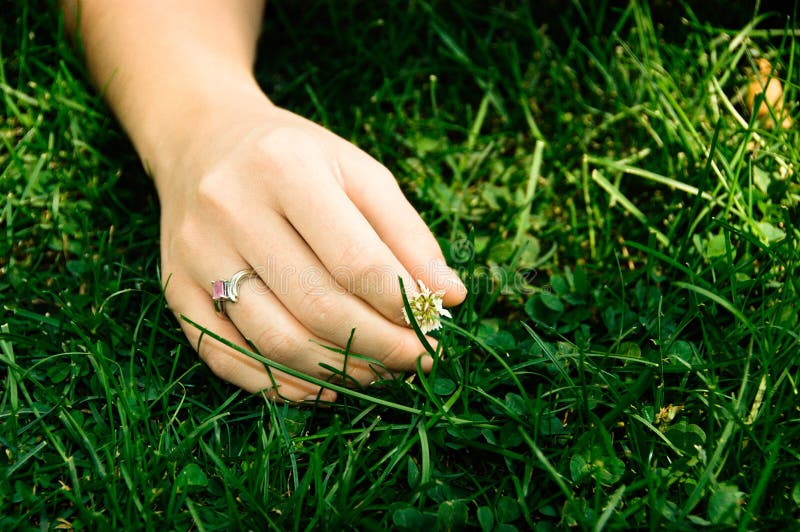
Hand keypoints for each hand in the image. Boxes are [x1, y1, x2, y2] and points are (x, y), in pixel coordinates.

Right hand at [157, 92, 466, 401]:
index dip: (402, 306)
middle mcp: (231, 210)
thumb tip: (450, 296)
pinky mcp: (174, 288)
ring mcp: (195, 254)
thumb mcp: (357, 172)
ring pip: (273, 340)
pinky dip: (279, 383)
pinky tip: (320, 385)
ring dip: (336, 371)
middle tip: (415, 360)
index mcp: (285, 169)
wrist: (201, 140)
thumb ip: (406, 232)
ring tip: (376, 373)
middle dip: (378, 345)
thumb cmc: (294, 157)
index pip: (355, 261)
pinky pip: (225, 356)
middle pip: (316, 306)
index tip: (434, 330)